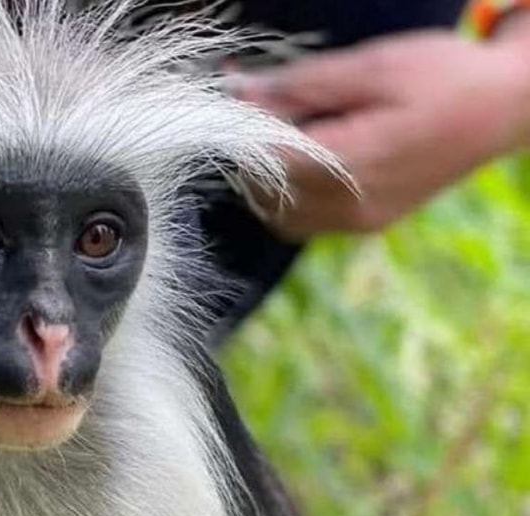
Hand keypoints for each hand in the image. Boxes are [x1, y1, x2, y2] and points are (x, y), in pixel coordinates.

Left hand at [232, 24, 529, 241]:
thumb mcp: (372, 65)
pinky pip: (302, 220)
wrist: (502, 109)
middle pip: (264, 193)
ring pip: (277, 215)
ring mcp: (359, 221)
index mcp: (356, 162)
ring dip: (264, 178)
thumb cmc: (442, 76)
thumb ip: (301, 83)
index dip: (243, 131)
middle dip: (249, 154)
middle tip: (263, 110)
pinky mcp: (364, 225)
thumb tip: (239, 91)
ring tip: (285, 132)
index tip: (241, 99)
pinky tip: (306, 155)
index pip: (266, 163)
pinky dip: (288, 192)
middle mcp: (354, 204)